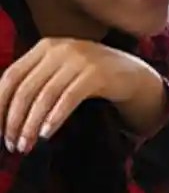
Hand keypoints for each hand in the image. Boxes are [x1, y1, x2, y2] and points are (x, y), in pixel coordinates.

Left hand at [0, 38, 164, 152]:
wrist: (133, 74)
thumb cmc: (90, 78)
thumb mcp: (60, 73)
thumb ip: (35, 83)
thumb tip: (3, 116)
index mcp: (44, 47)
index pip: (11, 77)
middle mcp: (60, 49)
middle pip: (25, 88)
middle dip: (14, 121)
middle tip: (11, 144)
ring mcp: (80, 59)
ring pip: (45, 96)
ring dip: (31, 125)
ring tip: (26, 145)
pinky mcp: (97, 73)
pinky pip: (68, 98)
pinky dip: (54, 118)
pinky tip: (46, 134)